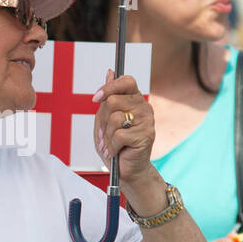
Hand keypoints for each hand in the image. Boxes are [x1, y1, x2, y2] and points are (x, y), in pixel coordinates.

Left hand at [93, 69, 154, 187]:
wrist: (126, 170)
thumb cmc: (115, 144)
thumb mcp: (105, 119)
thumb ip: (108, 97)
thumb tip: (110, 72)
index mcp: (134, 100)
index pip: (126, 81)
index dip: (109, 87)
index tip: (95, 98)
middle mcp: (144, 107)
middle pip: (114, 100)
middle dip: (102, 119)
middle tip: (103, 133)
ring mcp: (147, 121)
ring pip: (115, 118)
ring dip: (106, 135)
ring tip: (109, 144)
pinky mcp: (146, 136)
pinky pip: (119, 135)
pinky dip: (111, 146)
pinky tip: (115, 152)